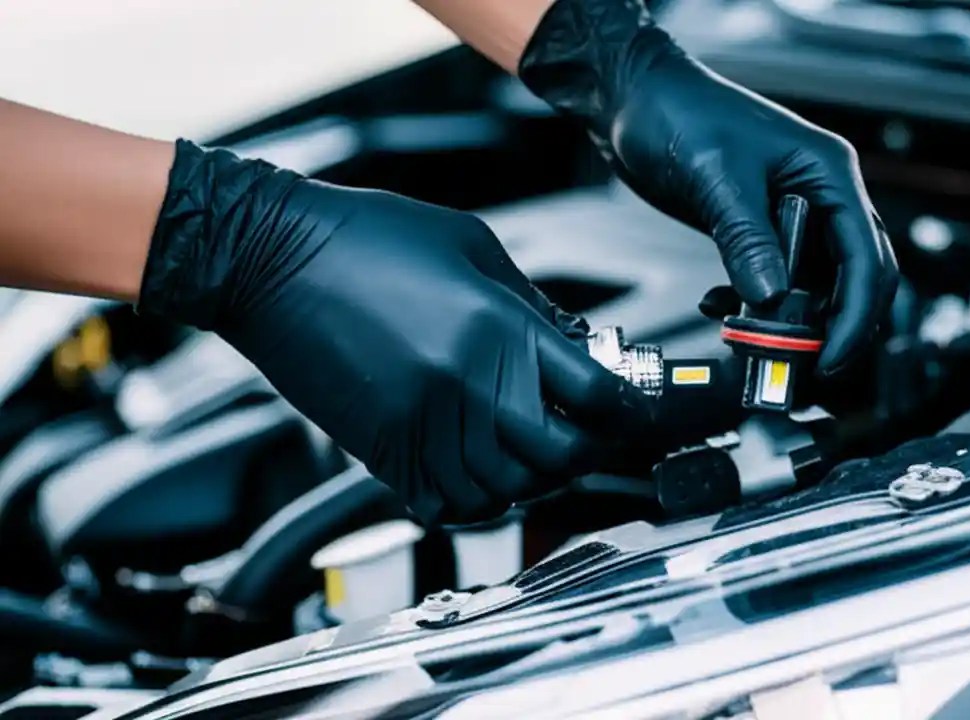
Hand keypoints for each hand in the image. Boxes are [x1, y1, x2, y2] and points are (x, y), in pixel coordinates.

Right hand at [139, 141, 652, 524]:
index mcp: (499, 328)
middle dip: (584, 451)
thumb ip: (529, 303)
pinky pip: (445, 504)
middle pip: (560, 457)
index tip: (628, 410)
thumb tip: (574, 342)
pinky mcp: (381, 448)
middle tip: (585, 434)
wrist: (269, 258)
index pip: (596, 397)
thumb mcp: (471, 245)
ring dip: (531, 481)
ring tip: (533, 452)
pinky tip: (482, 470)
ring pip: (505, 492)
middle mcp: (466, 384)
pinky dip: (476, 501)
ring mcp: (422, 423)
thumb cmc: (366, 238)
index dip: (625, 411)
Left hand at [520, 0, 897, 374]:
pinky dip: (754, 305)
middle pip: (854, 278)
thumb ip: (746, 238)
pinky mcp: (761, 231)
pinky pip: (776, 282)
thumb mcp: (715, 177)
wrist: (635, 99)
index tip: (829, 360)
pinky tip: (720, 309)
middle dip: (829, 327)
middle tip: (796, 365)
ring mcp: (793, 215)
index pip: (866, 258)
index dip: (855, 316)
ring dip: (785, 321)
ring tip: (745, 338)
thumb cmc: (678, 114)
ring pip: (813, 287)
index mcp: (829, 174)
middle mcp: (821, 196)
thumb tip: (770, 298)